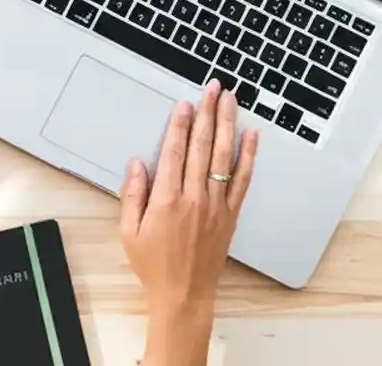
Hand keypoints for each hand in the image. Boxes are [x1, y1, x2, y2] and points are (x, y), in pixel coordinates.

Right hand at [119, 80, 257, 365]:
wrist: (185, 294)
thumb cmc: (153, 265)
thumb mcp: (129, 231)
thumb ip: (132, 194)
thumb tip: (136, 163)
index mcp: (167, 200)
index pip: (175, 152)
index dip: (180, 125)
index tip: (185, 103)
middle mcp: (195, 198)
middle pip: (203, 147)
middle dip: (208, 114)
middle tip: (213, 88)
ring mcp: (216, 205)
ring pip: (224, 157)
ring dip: (227, 125)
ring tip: (230, 101)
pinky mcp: (231, 214)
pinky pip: (242, 180)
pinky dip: (249, 156)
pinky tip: (252, 135)